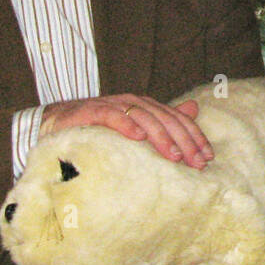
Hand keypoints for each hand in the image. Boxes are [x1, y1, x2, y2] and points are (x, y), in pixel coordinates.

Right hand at [41, 94, 213, 168]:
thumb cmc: (100, 128)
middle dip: (184, 141)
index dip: (194, 137)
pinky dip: (125, 125)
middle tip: (196, 162)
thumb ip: (164, 118)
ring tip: (174, 155)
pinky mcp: (91, 111)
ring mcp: (112, 105)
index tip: (208, 158)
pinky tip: (137, 138)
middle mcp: (133, 102)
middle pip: (165, 119)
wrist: (56, 122)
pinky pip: (111, 116)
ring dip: (161, 136)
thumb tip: (195, 107)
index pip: (177, 120)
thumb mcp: (136, 126)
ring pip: (143, 118)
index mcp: (146, 106)